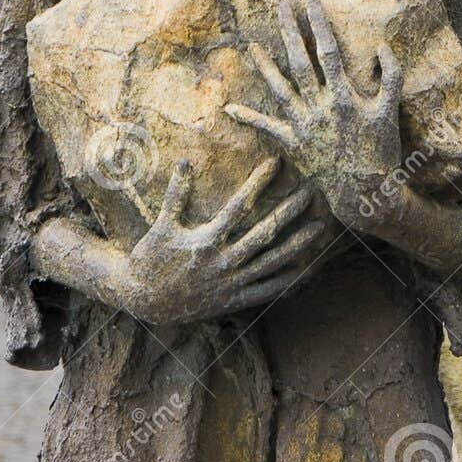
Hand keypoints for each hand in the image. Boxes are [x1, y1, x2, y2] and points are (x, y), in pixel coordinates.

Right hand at [114, 155, 330, 323]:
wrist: (142, 300)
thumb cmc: (150, 259)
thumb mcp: (161, 225)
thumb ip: (176, 193)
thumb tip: (185, 161)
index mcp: (206, 241)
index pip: (239, 206)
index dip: (258, 183)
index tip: (276, 163)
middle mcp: (223, 262)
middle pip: (265, 233)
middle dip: (290, 211)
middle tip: (311, 193)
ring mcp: (230, 283)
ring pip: (272, 263)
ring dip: (297, 245)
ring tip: (319, 229)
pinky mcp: (232, 300)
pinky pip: (265, 291)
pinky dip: (286, 281)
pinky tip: (305, 269)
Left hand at [225, 0, 403, 232]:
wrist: (364, 190)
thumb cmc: (381, 150)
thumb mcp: (391, 111)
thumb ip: (391, 77)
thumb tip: (382, 46)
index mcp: (343, 96)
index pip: (328, 51)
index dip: (319, 24)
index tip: (311, 2)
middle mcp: (319, 107)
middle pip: (300, 61)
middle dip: (290, 31)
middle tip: (281, 6)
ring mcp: (302, 125)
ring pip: (279, 89)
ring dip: (265, 66)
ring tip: (252, 46)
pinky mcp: (291, 144)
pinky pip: (266, 128)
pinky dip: (248, 118)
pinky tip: (229, 107)